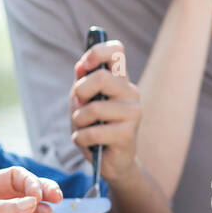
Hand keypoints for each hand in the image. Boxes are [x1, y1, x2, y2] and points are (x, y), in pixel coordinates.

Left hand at [70, 39, 141, 183]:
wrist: (110, 160)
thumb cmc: (95, 126)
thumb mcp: (83, 100)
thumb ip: (81, 82)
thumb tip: (81, 66)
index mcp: (120, 79)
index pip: (116, 51)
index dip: (97, 52)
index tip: (83, 65)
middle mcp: (131, 92)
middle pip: (101, 77)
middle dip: (80, 92)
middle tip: (78, 105)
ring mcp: (133, 113)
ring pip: (94, 108)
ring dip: (78, 120)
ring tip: (82, 128)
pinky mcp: (128, 135)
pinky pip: (93, 132)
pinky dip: (81, 138)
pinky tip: (85, 142)